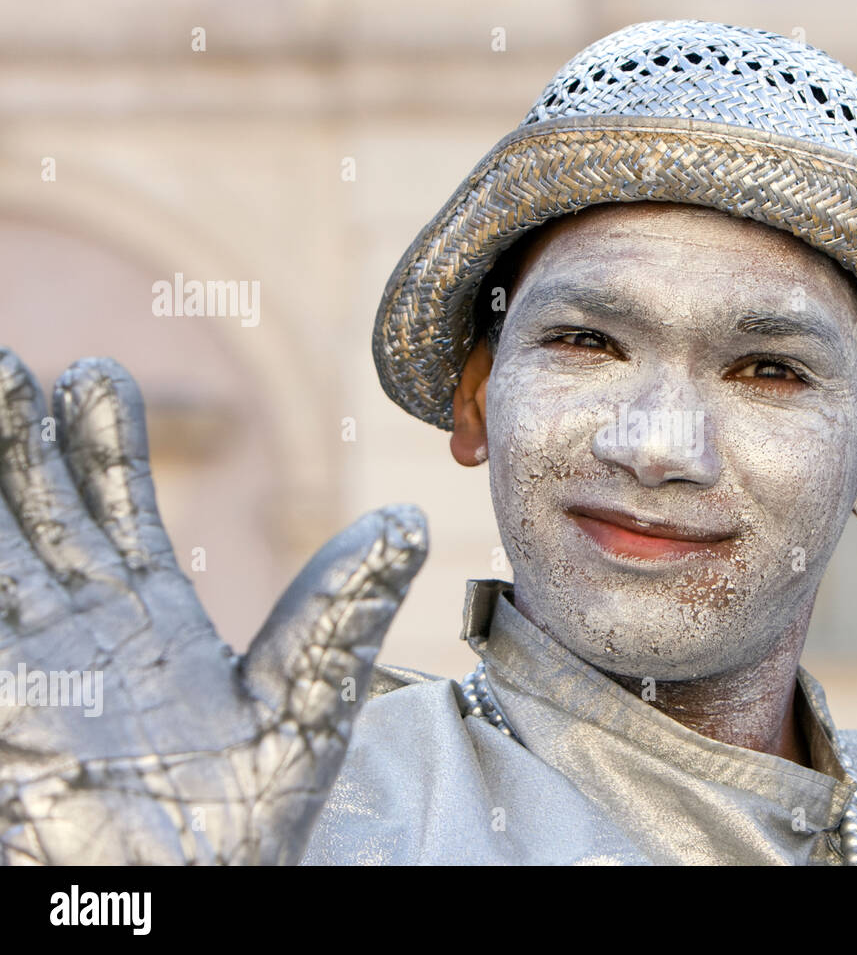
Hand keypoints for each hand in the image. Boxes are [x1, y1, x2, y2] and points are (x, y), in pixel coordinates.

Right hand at [0, 349, 426, 863]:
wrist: (195, 894)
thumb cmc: (252, 818)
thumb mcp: (307, 698)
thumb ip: (344, 607)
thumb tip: (411, 517)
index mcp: (152, 618)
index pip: (116, 509)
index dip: (100, 445)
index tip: (94, 374)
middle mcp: (83, 628)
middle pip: (41, 511)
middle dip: (19, 441)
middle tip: (9, 366)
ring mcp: (34, 663)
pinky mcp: (3, 709)